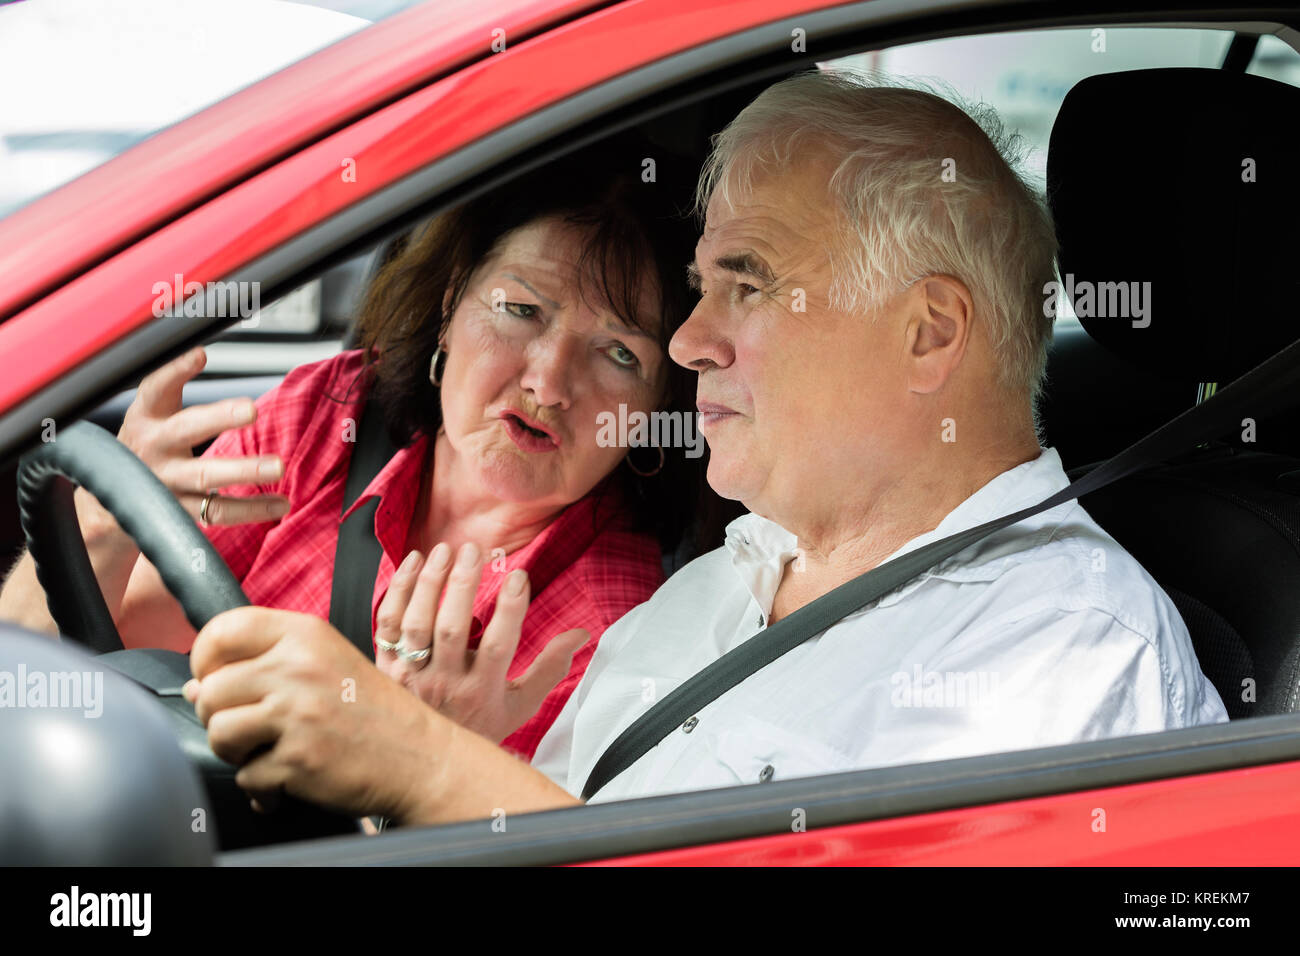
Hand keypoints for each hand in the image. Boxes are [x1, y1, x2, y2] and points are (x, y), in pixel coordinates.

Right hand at [92, 345, 289, 532]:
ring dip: (244, 471)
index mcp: (145, 417)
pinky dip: (252, 509)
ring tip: (278, 466)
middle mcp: (152, 448)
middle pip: (185, 430)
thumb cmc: (145, 441)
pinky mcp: (179, 512)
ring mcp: (164, 483)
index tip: (199, 354)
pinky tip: (280, 503)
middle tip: (252, 409)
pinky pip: (218, 511)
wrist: (110, 499)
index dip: (175, 371)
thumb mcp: (151, 411)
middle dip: (218, 418)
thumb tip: (199, 344)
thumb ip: (173, 381)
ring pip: (204, 476)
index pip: (155, 389)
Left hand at [186, 606, 442, 820]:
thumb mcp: (326, 663)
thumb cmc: (374, 711)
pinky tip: (288, 776)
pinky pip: (245, 777)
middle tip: (253, 727)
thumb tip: (194, 686)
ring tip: (267, 750)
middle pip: (209, 690)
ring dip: (236, 752)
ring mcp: (297, 713)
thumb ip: (264, 664)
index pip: (221, 630)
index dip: (205, 659)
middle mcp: (297, 667)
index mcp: (305, 634)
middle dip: (220, 716)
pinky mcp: (297, 759)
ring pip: (218, 732)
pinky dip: (263, 785)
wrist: (421, 757)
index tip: (216, 678)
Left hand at [374, 542, 589, 744]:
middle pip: (451, 629)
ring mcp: (411, 675)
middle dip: (463, 585)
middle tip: (474, 551)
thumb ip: (551, 668)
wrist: (426, 759)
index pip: (497, 646)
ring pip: (416, 623)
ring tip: (446, 550)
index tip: (519, 576)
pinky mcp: (385, 665)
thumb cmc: (478, 726)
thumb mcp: (520, 704)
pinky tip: (416, 562)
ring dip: (430, 583)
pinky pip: (388, 623)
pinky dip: (399, 590)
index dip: (510, 610)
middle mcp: (444, 683)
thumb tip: (581, 634)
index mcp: (481, 690)